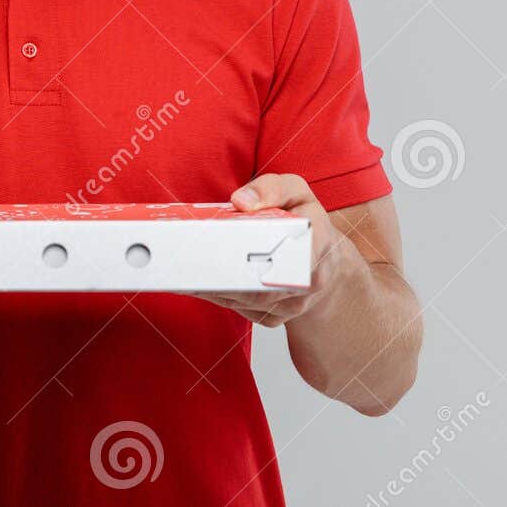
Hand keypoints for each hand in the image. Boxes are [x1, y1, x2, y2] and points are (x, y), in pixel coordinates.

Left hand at [185, 173, 355, 326]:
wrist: (325, 261)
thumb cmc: (305, 221)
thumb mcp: (295, 191)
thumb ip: (272, 188)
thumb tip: (241, 201)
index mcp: (316, 242)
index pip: (290, 252)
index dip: (257, 253)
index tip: (225, 246)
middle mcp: (308, 280)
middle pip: (261, 287)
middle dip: (223, 275)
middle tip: (189, 261)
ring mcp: (291, 304)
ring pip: (246, 301)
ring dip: (212, 286)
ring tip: (182, 268)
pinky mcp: (272, 317)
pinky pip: (240, 309)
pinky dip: (214, 294)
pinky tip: (194, 280)